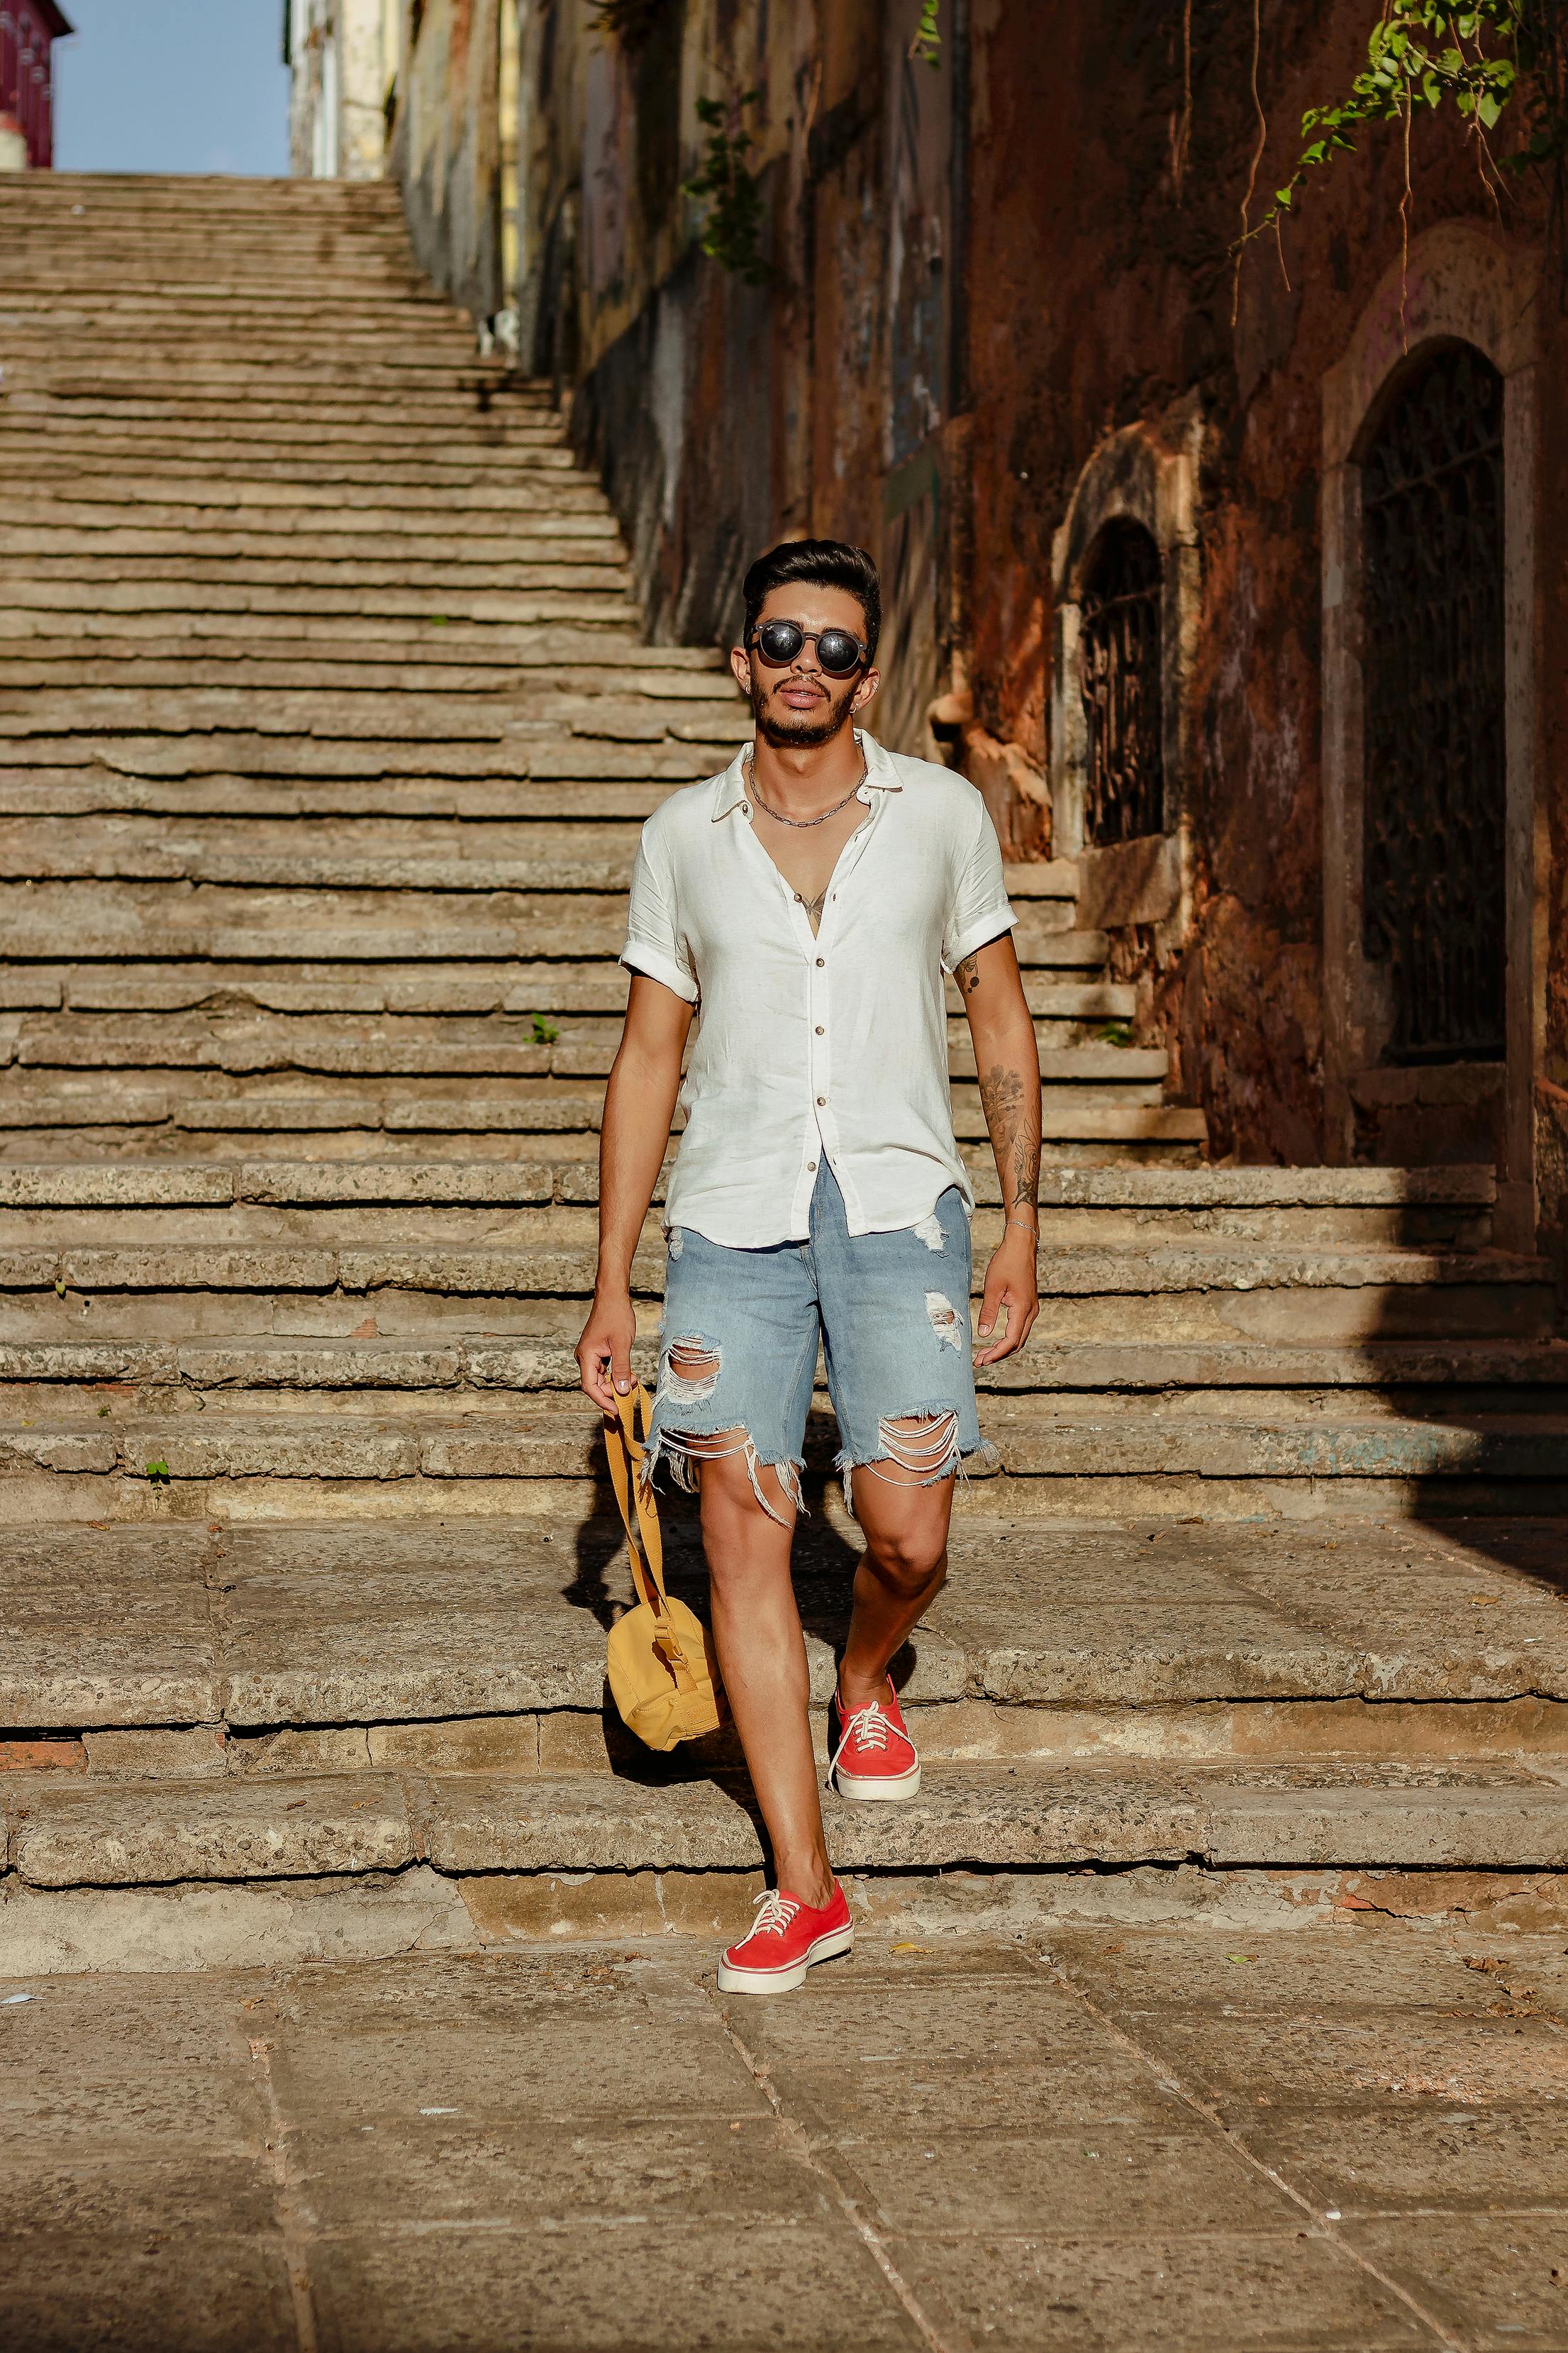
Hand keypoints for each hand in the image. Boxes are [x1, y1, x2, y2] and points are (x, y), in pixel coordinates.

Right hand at [576, 1285, 637, 1411]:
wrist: (613, 1297)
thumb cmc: (616, 1316)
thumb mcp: (622, 1344)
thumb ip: (622, 1368)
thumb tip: (623, 1390)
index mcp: (586, 1356)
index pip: (590, 1387)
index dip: (602, 1400)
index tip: (616, 1409)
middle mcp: (584, 1357)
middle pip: (595, 1384)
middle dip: (613, 1390)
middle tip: (633, 1387)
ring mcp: (590, 1354)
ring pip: (601, 1377)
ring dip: (616, 1382)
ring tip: (634, 1379)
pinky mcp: (597, 1352)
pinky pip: (604, 1369)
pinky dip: (616, 1374)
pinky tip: (628, 1373)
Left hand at [973, 1225, 1038, 1365]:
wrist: (1021, 1246)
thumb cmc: (1006, 1263)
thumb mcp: (993, 1287)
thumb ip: (989, 1312)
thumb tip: (983, 1335)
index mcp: (1023, 1309)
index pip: (1011, 1341)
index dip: (996, 1353)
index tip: (982, 1360)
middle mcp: (1031, 1312)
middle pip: (1017, 1343)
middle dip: (998, 1354)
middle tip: (979, 1361)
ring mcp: (1031, 1309)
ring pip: (1019, 1337)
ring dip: (1003, 1348)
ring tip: (985, 1354)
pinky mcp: (1028, 1305)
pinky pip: (1020, 1328)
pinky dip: (1008, 1338)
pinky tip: (996, 1340)